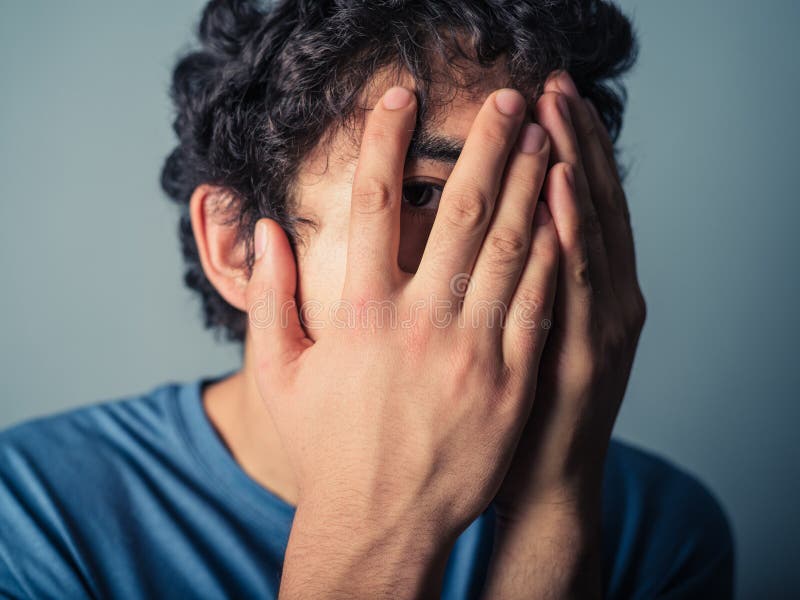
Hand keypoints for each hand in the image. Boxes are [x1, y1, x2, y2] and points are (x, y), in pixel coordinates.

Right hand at [245, 86, 558, 597]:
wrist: (380, 527)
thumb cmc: (326, 451)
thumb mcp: (277, 376)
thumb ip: (268, 298)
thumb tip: (265, 230)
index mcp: (360, 313)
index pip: (374, 202)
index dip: (387, 139)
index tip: (402, 96)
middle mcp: (420, 322)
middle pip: (462, 210)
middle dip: (489, 144)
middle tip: (510, 100)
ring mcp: (473, 352)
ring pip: (514, 249)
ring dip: (533, 186)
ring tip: (547, 141)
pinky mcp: (512, 383)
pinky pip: (540, 305)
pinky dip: (556, 255)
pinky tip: (567, 218)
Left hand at [484, 72, 646, 598]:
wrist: (538, 489)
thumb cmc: (518, 412)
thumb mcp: (532, 343)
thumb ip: (527, 284)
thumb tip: (496, 230)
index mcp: (584, 292)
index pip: (576, 204)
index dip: (567, 149)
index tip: (545, 100)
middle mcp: (603, 299)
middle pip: (589, 204)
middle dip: (572, 142)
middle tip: (553, 85)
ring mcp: (599, 326)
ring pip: (589, 231)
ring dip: (573, 167)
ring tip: (555, 112)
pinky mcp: (583, 357)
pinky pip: (575, 285)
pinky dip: (569, 233)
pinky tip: (553, 187)